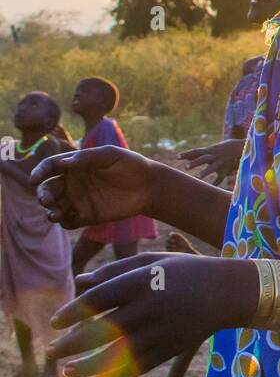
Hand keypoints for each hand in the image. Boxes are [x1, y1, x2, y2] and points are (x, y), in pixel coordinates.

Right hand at [31, 146, 157, 228]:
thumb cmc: (130, 164)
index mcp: (74, 165)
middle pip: (48, 189)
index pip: (50, 167)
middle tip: (47, 200)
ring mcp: (79, 200)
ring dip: (51, 211)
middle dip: (43, 195)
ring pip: (55, 207)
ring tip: (55, 213)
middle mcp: (72, 183)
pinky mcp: (87, 216)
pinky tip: (67, 219)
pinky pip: (69, 222)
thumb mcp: (110, 155)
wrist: (148, 186)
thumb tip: (63, 163)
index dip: (39, 172)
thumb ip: (86, 157)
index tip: (34, 179)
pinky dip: (64, 222)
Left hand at [45, 253, 258, 376]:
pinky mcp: (169, 350)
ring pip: (115, 357)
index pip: (98, 300)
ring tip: (66, 372)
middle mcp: (149, 309)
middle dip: (71, 345)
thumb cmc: (185, 271)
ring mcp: (160, 333)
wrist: (227, 292)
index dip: (72, 313)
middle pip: (101, 331)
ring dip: (86, 367)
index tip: (55, 322)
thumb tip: (78, 283)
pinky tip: (97, 376)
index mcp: (143, 283)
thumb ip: (113, 271)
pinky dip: (113, 375)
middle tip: (51, 351)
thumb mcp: (151, 261)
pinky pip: (136, 368)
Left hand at [179, 138, 244, 183]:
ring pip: (212, 168)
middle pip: (202, 159)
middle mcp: (214, 156)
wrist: (242, 147)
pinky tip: (209, 188)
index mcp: (210, 150)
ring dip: (204, 172)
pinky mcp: (226, 169)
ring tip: (197, 177)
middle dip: (194, 163)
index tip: (176, 157)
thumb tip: (188, 156)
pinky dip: (215, 184)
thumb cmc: (226, 147)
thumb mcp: (214, 148)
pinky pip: (219, 178)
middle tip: (185, 167)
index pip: (195, 151)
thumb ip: (201, 153)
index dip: (186, 154)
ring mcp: (220, 163)